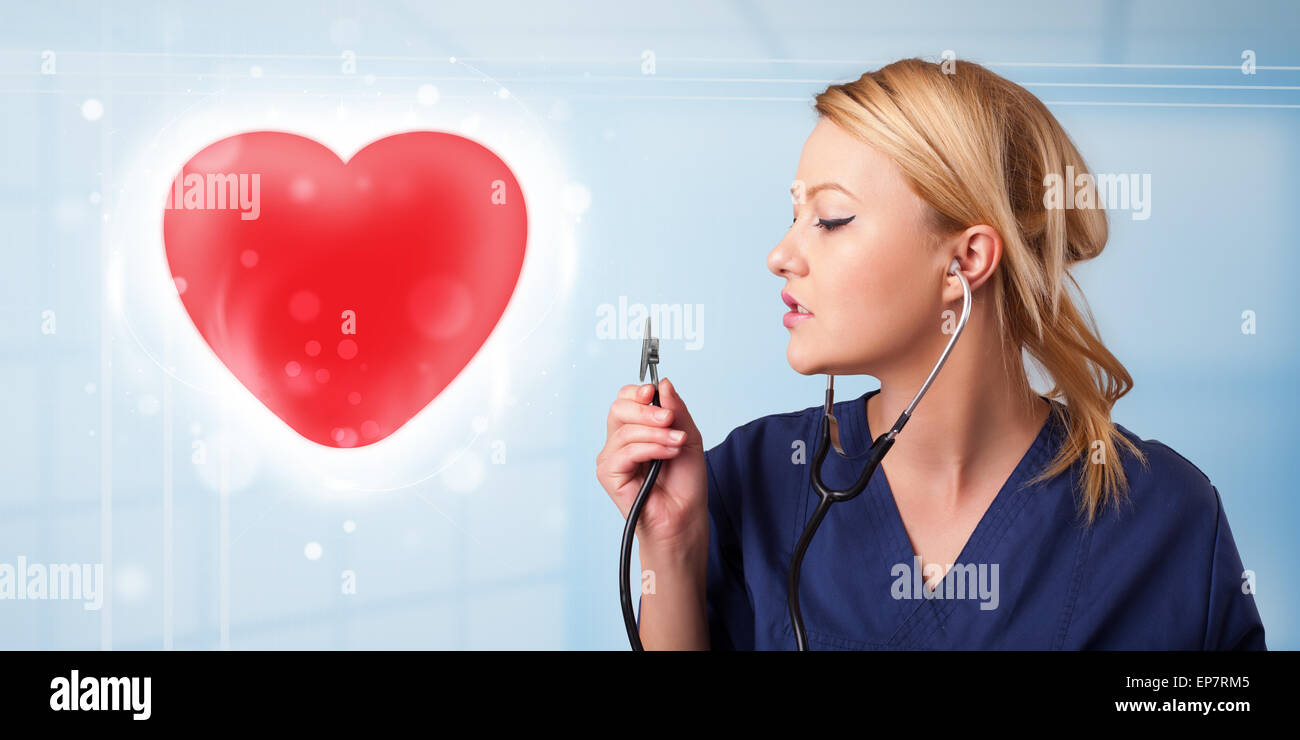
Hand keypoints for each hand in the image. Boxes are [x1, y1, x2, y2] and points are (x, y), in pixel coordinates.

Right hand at [596, 378, 707, 555]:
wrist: (685, 517)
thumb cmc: (685, 483)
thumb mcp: (688, 437)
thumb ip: (676, 410)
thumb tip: (663, 383)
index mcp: (634, 430)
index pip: (625, 400)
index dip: (638, 393)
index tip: (655, 393)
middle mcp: (619, 443)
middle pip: (618, 408)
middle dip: (647, 411)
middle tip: (670, 420)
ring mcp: (611, 458)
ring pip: (625, 430)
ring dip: (657, 433)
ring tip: (677, 443)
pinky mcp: (608, 475)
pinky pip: (625, 451)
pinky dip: (650, 449)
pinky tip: (667, 455)